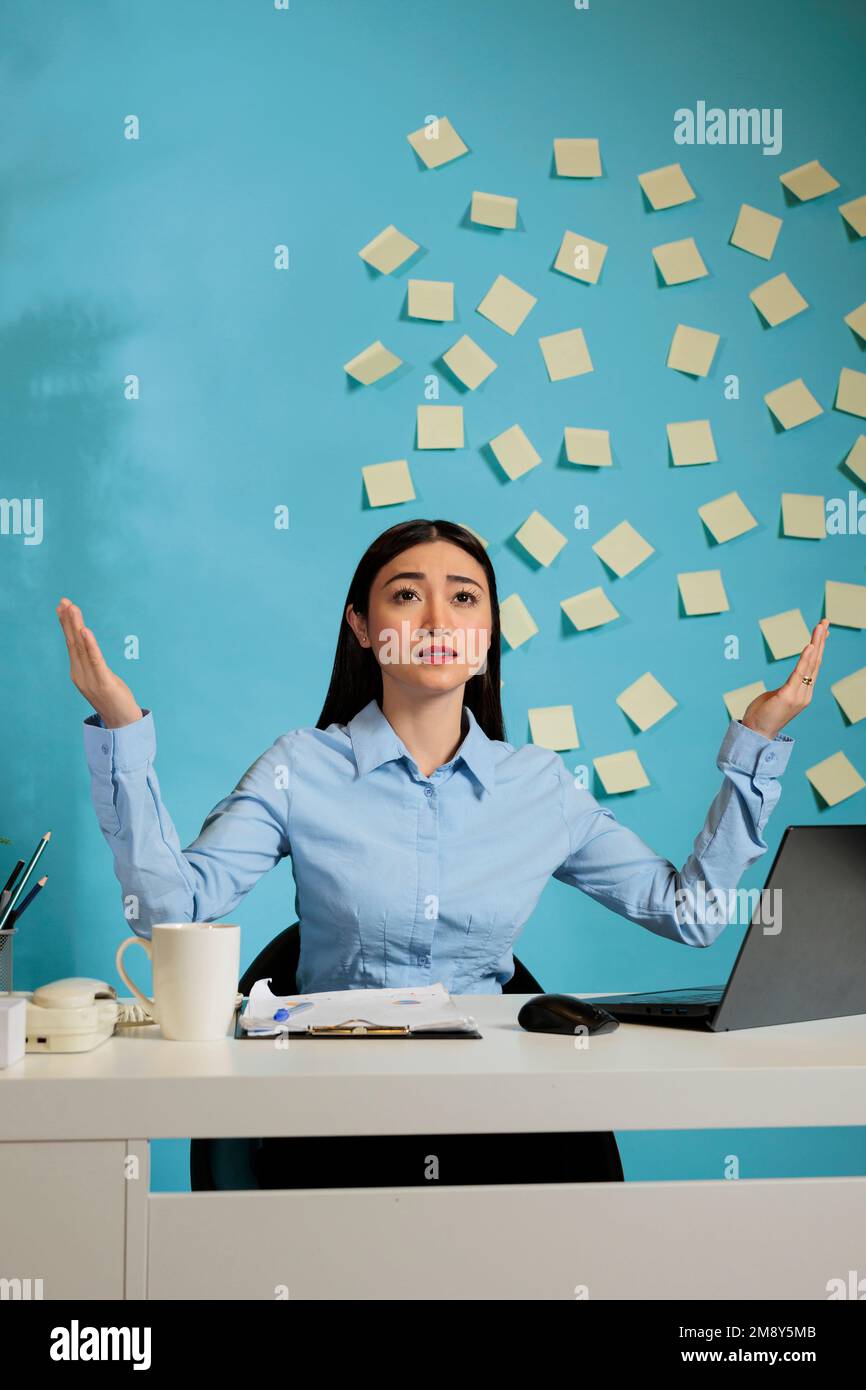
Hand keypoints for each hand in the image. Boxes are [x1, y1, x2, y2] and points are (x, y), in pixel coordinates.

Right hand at [56, 598, 143, 728]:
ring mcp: (90, 679)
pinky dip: (90, 645)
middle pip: (73, 642)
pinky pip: (95, 660)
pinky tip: (85, 631)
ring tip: (72, 609)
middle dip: (68, 621)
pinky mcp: (104, 682)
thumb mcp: (100, 677)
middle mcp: (80, 674)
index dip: (67, 624)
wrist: (123, 723)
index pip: (71, 643)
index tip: (63, 606)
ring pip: (82, 648)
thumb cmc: (113, 699)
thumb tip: (89, 646)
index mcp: (78, 672)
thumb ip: (93, 662)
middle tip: (63, 601)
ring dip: (76, 626)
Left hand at [741, 618, 828, 739]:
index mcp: (803, 692)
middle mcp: (805, 693)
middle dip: (821, 640)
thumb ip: (785, 689)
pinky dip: (805, 659)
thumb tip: (785, 687)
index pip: (813, 666)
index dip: (818, 648)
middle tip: (825, 622)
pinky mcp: (789, 696)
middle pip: (816, 662)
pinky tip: (810, 646)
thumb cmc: (763, 715)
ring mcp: (799, 695)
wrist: (756, 734)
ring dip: (816, 644)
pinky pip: (799, 674)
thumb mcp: (777, 698)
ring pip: (810, 665)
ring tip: (821, 628)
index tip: (822, 631)